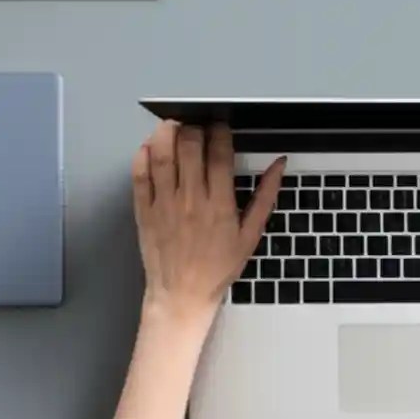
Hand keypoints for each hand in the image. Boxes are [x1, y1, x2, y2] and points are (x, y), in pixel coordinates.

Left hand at [132, 120, 284, 322]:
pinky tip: (150, 147)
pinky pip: (140, 176)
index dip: (220, 131)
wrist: (182, 294)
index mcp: (219, 204)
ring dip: (167, 133)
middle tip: (198, 124)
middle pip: (189, 147)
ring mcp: (164, 204)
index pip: (219, 154)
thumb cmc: (219, 267)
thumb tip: (279, 164)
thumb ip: (266, 196)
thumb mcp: (250, 235)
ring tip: (174, 125)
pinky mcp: (144, 211)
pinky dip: (143, 156)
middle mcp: (191, 199)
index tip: (221, 124)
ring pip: (162, 155)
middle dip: (194, 127)